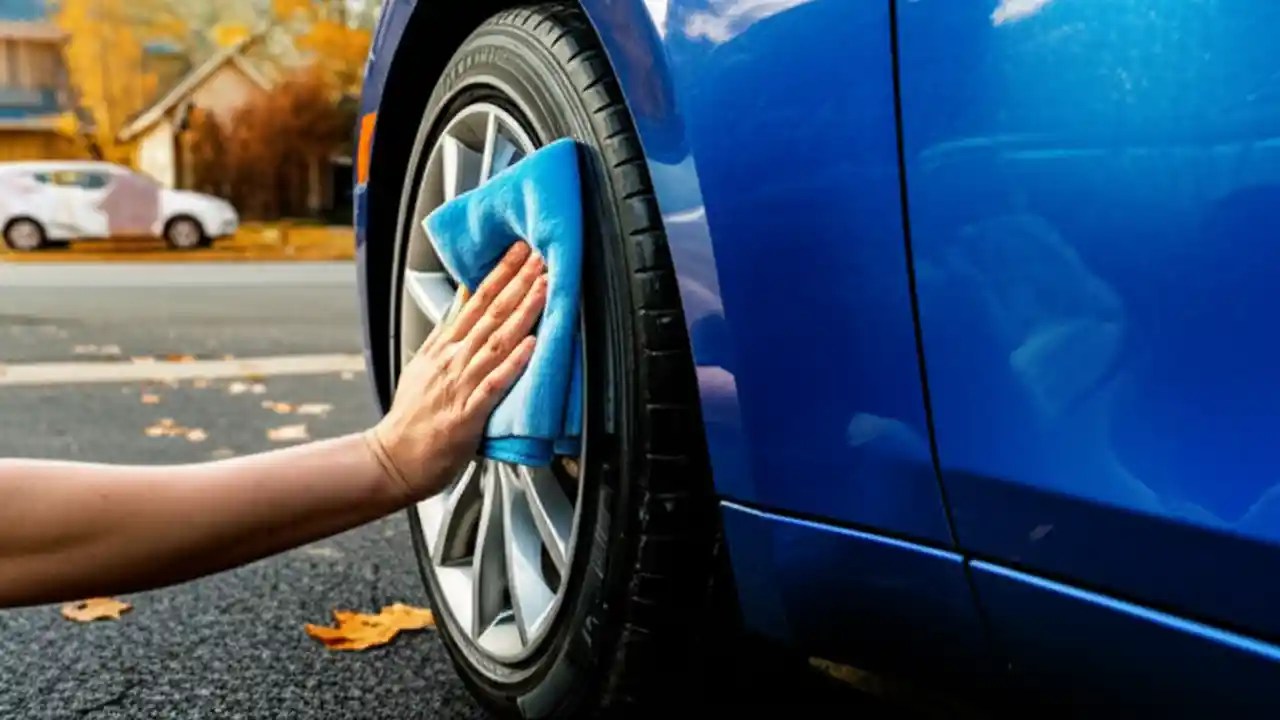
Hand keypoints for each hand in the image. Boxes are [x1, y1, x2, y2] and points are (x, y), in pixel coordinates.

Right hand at [368, 242, 546, 499]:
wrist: (395, 458)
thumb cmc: (413, 416)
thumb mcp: (425, 362)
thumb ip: (447, 328)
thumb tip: (464, 294)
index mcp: (443, 347)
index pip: (476, 301)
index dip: (500, 273)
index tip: (520, 251)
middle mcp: (452, 360)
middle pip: (490, 314)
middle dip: (518, 282)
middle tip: (539, 256)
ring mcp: (460, 385)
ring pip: (496, 341)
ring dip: (522, 312)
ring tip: (543, 288)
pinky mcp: (468, 414)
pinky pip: (494, 384)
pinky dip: (513, 363)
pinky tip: (531, 345)